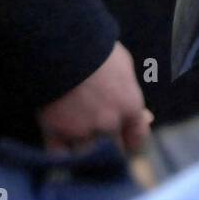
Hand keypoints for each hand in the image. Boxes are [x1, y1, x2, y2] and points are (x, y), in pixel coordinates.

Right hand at [37, 42, 151, 154]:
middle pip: (114, 150)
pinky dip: (61, 155)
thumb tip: (142, 113)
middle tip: (99, 137)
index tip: (125, 137)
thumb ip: (131, 89)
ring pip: (88, 156)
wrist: (61, 42)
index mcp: (129, 105)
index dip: (131, 138)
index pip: (137, 137)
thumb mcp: (123, 62)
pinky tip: (60, 150)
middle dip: (110, 145)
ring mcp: (82, 130)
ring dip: (86, 152)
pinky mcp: (56, 132)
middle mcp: (109, 123)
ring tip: (78, 143)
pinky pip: (60, 156)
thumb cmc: (95, 45)